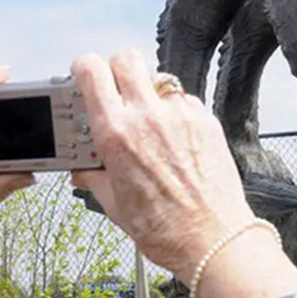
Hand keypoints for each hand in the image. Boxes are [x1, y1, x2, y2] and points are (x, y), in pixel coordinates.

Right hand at [70, 49, 255, 283]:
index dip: (84, 68)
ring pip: (159, 79)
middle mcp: (148, 117)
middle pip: (127, 58)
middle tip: (116, 90)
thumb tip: (83, 167)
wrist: (213, 239)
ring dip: (149, 93)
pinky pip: (185, 101)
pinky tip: (176, 138)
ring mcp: (181, 115)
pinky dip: (176, 112)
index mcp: (116, 134)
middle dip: (116, 68)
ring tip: (149, 122)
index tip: (85, 75)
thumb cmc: (166, 229)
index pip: (92, 72)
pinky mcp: (207, 121)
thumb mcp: (113, 205)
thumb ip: (94, 176)